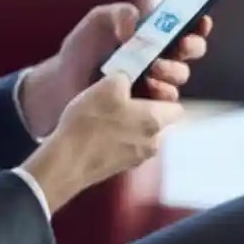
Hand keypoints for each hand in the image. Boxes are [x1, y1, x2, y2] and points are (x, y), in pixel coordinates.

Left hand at [18, 3, 211, 137]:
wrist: (62, 83)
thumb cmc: (82, 49)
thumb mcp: (98, 21)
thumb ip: (120, 14)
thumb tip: (138, 29)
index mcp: (153, 33)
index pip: (186, 25)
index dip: (198, 22)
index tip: (200, 20)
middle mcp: (160, 57)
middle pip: (192, 51)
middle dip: (190, 47)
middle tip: (178, 47)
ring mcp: (155, 83)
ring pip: (180, 78)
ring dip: (172, 72)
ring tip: (152, 71)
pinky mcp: (146, 106)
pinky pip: (166, 105)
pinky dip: (160, 96)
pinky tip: (146, 91)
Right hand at [21, 74, 184, 212]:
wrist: (66, 161)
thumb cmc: (90, 122)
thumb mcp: (108, 85)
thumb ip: (127, 75)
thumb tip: (129, 76)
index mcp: (156, 121)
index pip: (176, 108)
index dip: (163, 94)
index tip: (146, 87)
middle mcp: (153, 143)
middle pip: (158, 121)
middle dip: (142, 109)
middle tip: (120, 98)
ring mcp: (137, 159)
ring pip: (140, 134)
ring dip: (128, 124)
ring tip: (103, 114)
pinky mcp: (119, 168)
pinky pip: (125, 147)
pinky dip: (116, 138)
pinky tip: (95, 131)